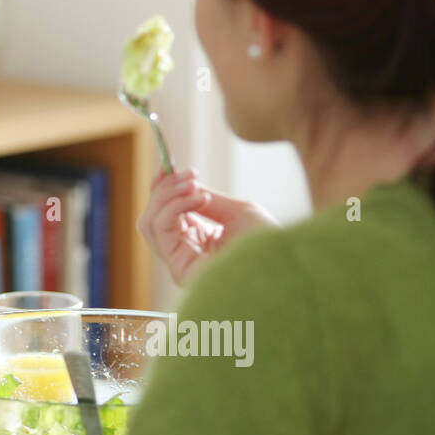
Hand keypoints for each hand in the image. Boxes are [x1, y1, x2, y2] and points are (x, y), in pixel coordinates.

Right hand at [137, 168, 276, 285]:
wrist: (285, 268)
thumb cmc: (269, 244)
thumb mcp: (236, 212)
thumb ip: (205, 199)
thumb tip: (181, 184)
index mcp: (195, 243)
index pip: (163, 215)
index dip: (162, 189)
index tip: (168, 166)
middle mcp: (183, 254)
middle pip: (151, 217)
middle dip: (164, 189)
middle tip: (190, 174)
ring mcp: (179, 263)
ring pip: (149, 222)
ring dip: (166, 195)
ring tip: (195, 185)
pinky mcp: (179, 269)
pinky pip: (160, 229)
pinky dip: (175, 206)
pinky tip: (202, 197)